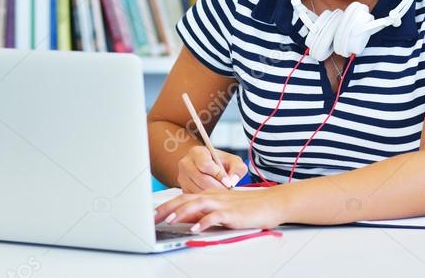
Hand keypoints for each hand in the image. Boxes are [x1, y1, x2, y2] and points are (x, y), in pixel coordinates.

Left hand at [153, 187, 286, 233]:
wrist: (272, 203)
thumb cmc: (249, 206)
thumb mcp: (224, 208)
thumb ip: (206, 212)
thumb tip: (188, 221)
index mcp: (210, 195)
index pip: (183, 198)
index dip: (166, 206)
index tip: (152, 215)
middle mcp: (214, 197)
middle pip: (185, 200)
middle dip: (167, 209)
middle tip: (151, 218)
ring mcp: (223, 204)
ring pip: (197, 205)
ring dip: (181, 213)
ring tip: (169, 221)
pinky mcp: (233, 213)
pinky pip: (216, 216)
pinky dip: (205, 222)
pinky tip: (196, 228)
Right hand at [177, 146, 247, 191]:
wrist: (207, 166)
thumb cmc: (220, 163)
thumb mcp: (232, 160)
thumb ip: (237, 167)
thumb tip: (232, 180)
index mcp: (197, 152)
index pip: (205, 165)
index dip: (219, 175)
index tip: (228, 181)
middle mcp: (186, 164)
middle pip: (202, 180)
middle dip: (218, 187)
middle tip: (228, 191)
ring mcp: (182, 178)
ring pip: (198, 190)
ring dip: (213, 194)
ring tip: (222, 193)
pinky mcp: (183, 189)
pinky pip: (195, 197)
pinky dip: (206, 198)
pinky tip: (215, 196)